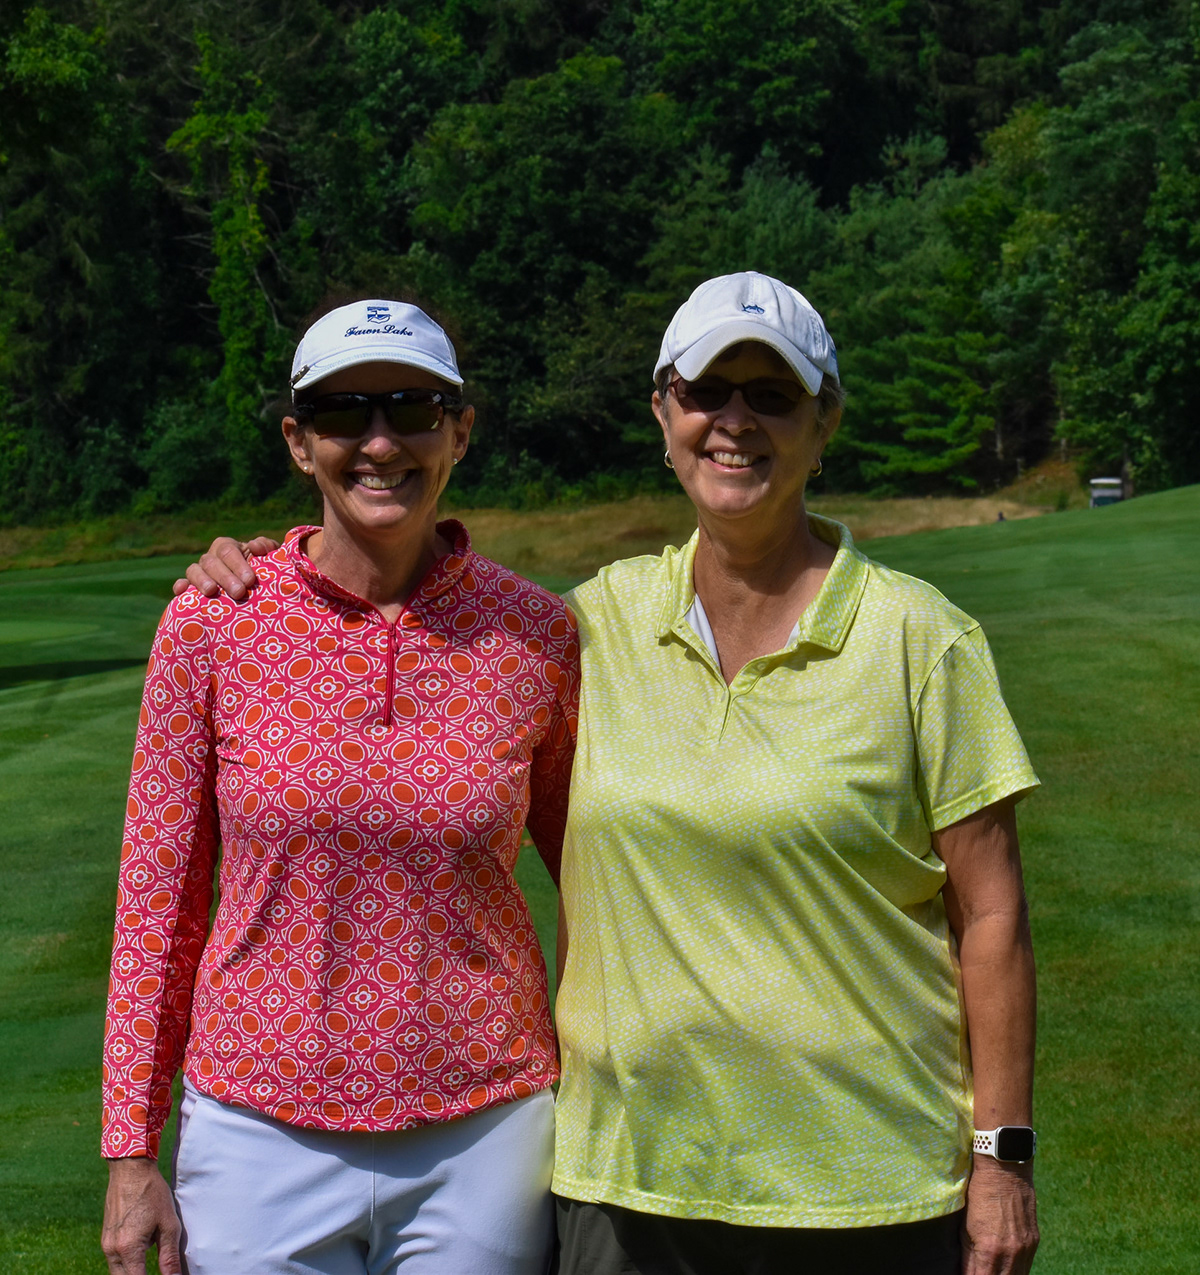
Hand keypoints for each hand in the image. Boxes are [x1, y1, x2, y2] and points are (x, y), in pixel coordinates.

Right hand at [101, 1157, 182, 1274]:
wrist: (131, 1169)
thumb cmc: (152, 1193)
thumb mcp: (168, 1224)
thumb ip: (169, 1256)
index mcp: (128, 1249)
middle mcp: (112, 1250)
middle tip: (156, 1271)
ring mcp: (106, 1244)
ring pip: (117, 1272)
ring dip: (132, 1273)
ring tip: (149, 1266)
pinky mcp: (105, 1238)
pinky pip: (114, 1260)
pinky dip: (126, 1264)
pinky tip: (141, 1253)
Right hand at [172, 535, 277, 599]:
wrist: (254, 590)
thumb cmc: (263, 570)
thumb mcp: (269, 558)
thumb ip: (267, 547)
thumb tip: (254, 546)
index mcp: (228, 547)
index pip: (228, 551)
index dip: (238, 564)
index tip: (250, 580)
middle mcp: (211, 557)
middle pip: (211, 562)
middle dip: (225, 577)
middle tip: (239, 592)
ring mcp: (200, 572)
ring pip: (194, 570)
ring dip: (202, 580)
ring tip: (211, 591)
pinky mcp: (192, 587)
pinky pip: (182, 584)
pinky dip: (181, 586)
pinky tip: (181, 591)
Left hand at [961, 1157, 1038, 1273]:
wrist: (1004, 1169)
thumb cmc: (978, 1193)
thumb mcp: (965, 1225)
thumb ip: (968, 1255)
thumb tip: (965, 1273)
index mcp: (990, 1249)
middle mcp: (1011, 1254)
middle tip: (977, 1272)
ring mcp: (1025, 1249)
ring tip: (989, 1271)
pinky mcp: (1033, 1242)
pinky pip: (1026, 1267)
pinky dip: (1014, 1272)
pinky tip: (1004, 1270)